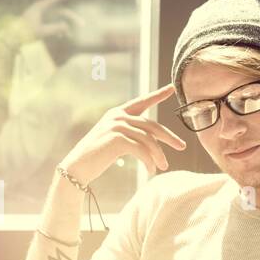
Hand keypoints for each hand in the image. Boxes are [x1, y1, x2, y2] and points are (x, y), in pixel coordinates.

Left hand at [20, 0, 81, 38]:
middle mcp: (42, 8)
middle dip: (72, 17)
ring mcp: (41, 15)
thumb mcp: (42, 32)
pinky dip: (58, 28)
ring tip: (70, 35)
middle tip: (82, 23)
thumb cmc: (25, 33)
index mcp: (41, 6)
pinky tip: (61, 36)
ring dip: (64, 25)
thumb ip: (55, 29)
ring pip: (58, 17)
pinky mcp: (40, 21)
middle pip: (61, 10)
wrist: (13, 38)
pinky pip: (53, 22)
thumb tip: (67, 27)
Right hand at [61, 84, 186, 182]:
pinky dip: (149, 162)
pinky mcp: (117, 139)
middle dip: (169, 137)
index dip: (158, 95)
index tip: (171, 88)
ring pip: (148, 140)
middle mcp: (117, 116)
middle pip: (152, 125)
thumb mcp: (115, 140)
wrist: (77, 167)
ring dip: (158, 155)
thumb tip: (155, 141)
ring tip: (163, 167)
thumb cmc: (96, 156)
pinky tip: (151, 171)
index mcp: (117, 113)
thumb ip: (131, 134)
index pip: (142, 102)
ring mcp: (116, 126)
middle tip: (182, 146)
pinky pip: (141, 150)